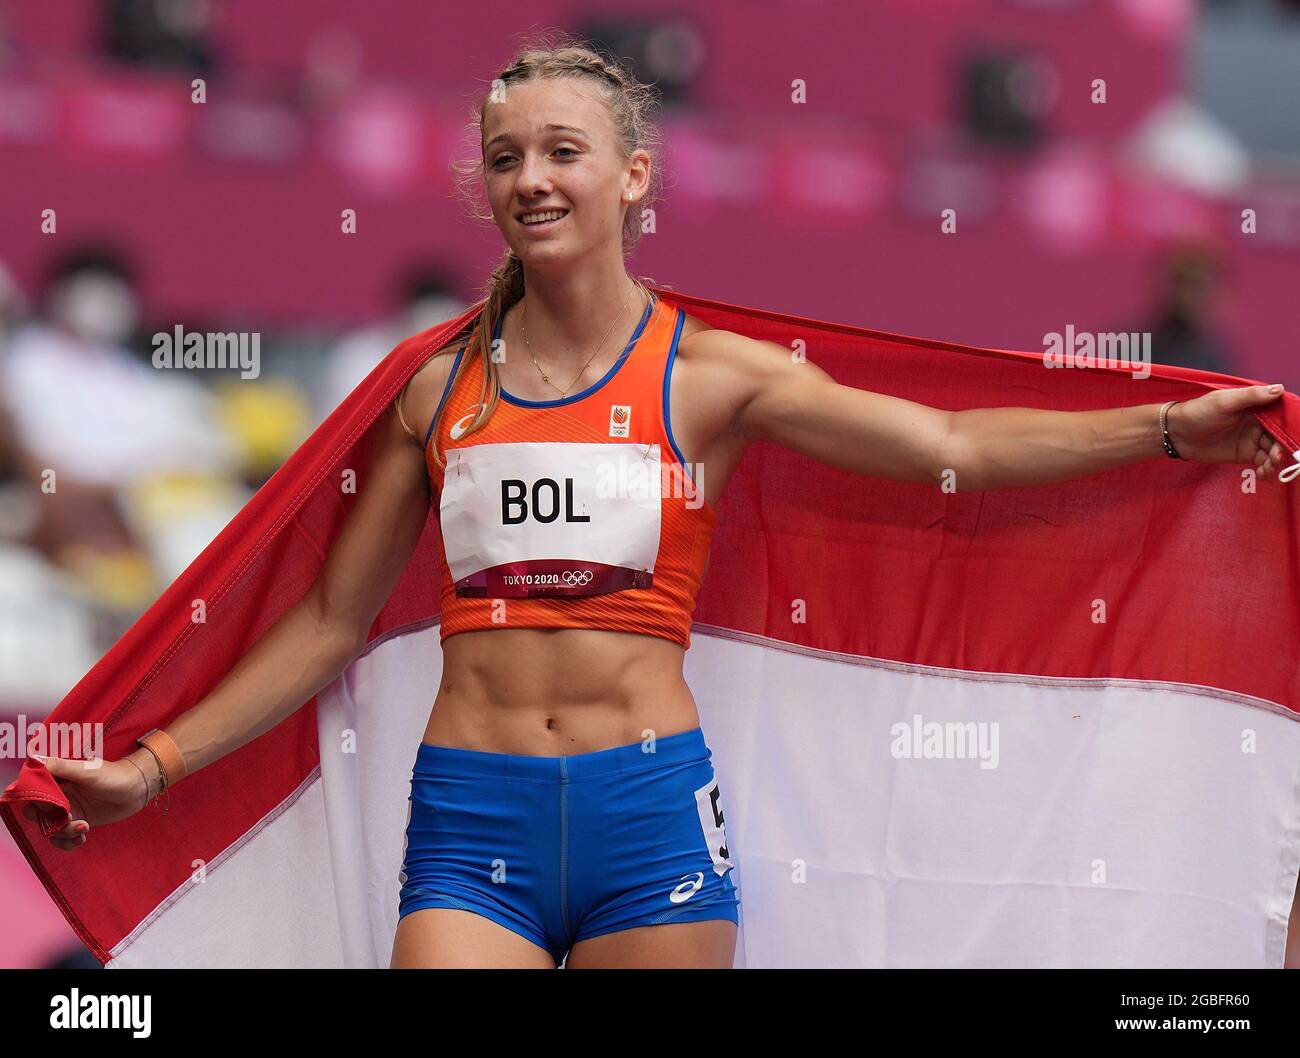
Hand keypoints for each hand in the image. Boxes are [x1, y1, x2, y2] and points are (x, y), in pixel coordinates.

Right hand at [22, 754, 154, 850]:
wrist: (138, 789)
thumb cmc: (114, 775)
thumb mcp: (87, 770)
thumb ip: (60, 767)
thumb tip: (33, 760)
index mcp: (56, 779)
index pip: (31, 792)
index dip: (36, 802)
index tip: (53, 806)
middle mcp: (59, 795)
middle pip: (36, 814)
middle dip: (50, 821)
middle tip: (71, 817)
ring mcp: (68, 810)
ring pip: (49, 829)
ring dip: (63, 833)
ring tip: (84, 827)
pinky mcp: (78, 822)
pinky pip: (62, 838)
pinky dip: (68, 842)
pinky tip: (83, 838)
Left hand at [1168, 384, 1288, 476]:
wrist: (1176, 433)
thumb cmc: (1199, 411)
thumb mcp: (1224, 402)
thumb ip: (1251, 397)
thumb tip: (1279, 389)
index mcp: (1257, 407)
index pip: (1281, 415)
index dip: (1290, 426)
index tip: (1293, 437)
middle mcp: (1258, 423)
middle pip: (1280, 436)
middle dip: (1283, 447)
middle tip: (1276, 457)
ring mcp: (1252, 439)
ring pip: (1274, 450)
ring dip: (1276, 460)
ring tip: (1267, 467)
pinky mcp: (1244, 454)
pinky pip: (1262, 462)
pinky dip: (1267, 469)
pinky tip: (1263, 473)